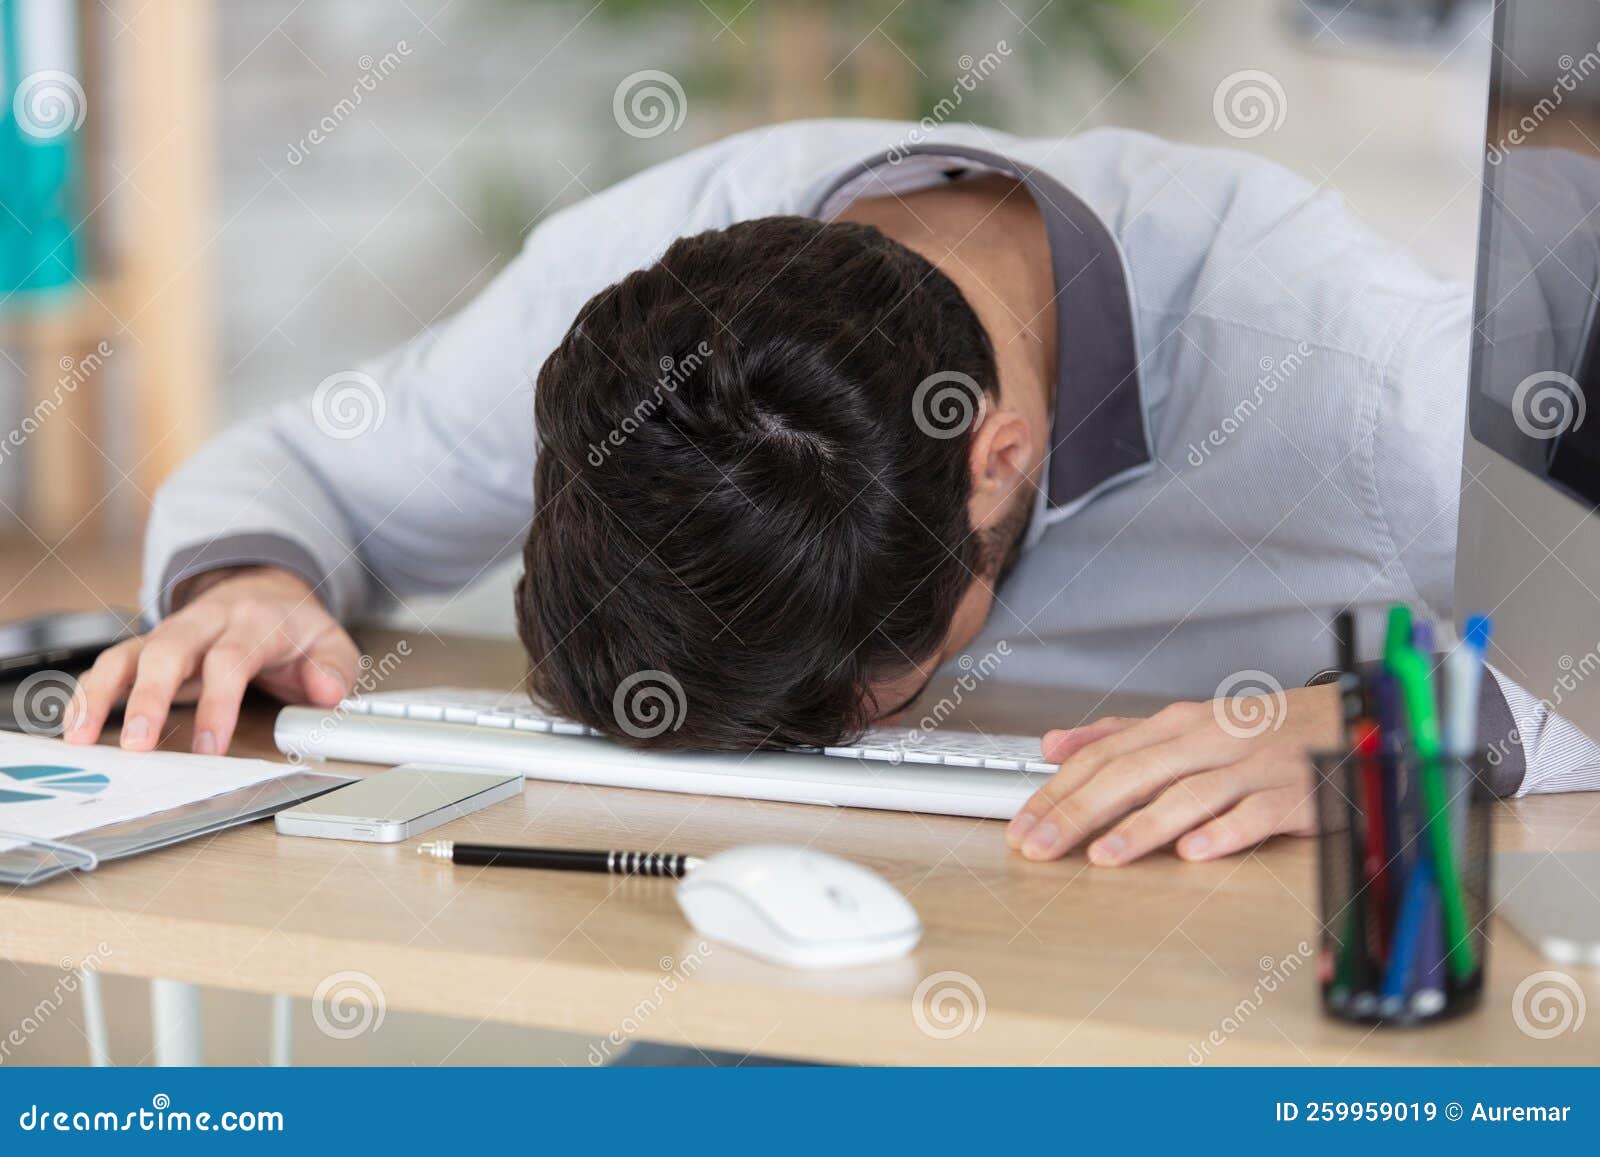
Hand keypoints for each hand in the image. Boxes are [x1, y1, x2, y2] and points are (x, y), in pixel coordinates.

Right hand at [63, 567, 357, 755]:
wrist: (266, 590)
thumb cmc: (294, 627)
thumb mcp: (331, 641)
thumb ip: (334, 668)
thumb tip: (326, 691)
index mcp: (252, 621)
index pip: (230, 659)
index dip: (218, 702)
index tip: (209, 744)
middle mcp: (205, 622)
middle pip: (168, 651)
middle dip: (148, 697)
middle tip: (138, 744)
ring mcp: (172, 633)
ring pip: (129, 653)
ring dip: (102, 693)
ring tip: (82, 736)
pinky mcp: (150, 647)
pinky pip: (113, 664)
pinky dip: (90, 692)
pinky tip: (76, 724)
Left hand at [1005, 684, 1342, 864]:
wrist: (1341, 724)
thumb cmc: (1251, 734)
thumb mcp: (1179, 727)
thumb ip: (1115, 738)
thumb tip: (1053, 746)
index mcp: (1174, 725)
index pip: (1102, 757)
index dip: (1057, 791)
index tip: (1022, 826)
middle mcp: (1207, 740)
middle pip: (1133, 775)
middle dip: (1080, 812)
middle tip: (1042, 846)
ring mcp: (1251, 767)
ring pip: (1189, 795)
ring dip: (1143, 827)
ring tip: (1103, 856)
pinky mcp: (1293, 795)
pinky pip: (1256, 815)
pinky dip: (1225, 832)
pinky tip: (1195, 853)